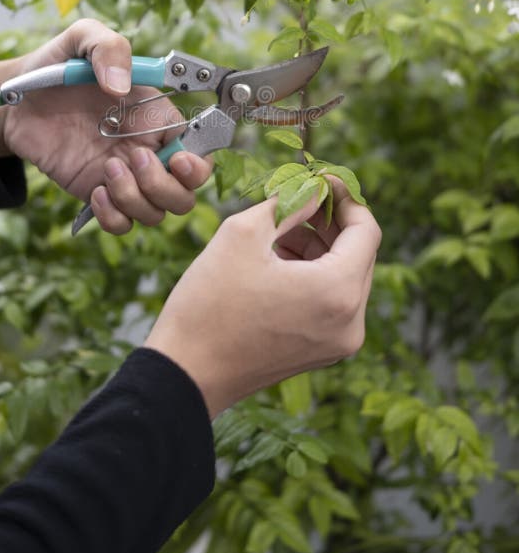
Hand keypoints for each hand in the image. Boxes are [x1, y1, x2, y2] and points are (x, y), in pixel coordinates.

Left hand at [0, 19, 212, 232]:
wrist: (16, 99)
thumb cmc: (58, 66)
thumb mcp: (83, 39)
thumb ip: (109, 48)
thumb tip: (121, 86)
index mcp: (158, 117)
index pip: (199, 151)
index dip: (197, 164)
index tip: (175, 158)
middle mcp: (148, 151)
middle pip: (185, 194)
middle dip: (165, 187)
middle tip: (131, 158)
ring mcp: (123, 177)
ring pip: (156, 213)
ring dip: (136, 199)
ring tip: (106, 169)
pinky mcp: (96, 194)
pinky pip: (122, 224)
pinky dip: (114, 217)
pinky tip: (95, 193)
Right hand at [145, 180, 380, 417]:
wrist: (185, 374)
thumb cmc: (209, 303)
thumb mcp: (244, 233)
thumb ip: (290, 203)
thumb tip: (316, 188)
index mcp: (337, 292)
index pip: (367, 230)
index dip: (346, 197)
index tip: (321, 178)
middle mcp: (350, 323)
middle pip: (360, 254)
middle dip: (330, 221)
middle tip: (298, 198)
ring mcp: (338, 343)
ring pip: (345, 276)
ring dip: (319, 247)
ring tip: (277, 233)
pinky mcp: (321, 353)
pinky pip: (333, 301)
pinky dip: (313, 275)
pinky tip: (276, 261)